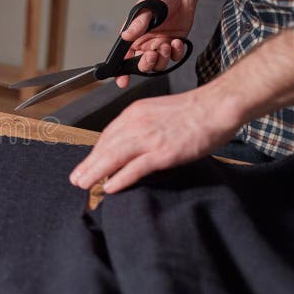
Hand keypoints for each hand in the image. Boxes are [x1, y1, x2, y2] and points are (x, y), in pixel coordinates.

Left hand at [69, 87, 242, 192]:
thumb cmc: (193, 110)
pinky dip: (120, 178)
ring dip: (95, 173)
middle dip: (88, 165)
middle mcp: (136, 124)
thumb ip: (141, 126)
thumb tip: (129, 144)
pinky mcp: (163, 152)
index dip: (94, 152)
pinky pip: (135, 168)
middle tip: (76, 179)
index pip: (107, 135)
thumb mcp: (158, 112)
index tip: (86, 163)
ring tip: (84, 185)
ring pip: (113, 157)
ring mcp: (149, 138)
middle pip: (105, 147)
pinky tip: (110, 187)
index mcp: (134, 113)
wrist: (217, 106)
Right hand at [116, 0, 197, 88]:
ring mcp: (160, 45)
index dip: (121, 71)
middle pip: (142, 64)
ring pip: (159, 64)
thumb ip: (137, 23)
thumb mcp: (145, 7)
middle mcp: (145, 44)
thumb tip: (126, 36)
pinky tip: (177, 41)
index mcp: (133, 37)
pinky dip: (176, 52)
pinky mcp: (175, 44)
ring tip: (167, 44)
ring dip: (163, 58)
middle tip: (152, 54)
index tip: (122, 81)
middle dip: (146, 63)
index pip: (123, 57)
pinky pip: (175, 57)